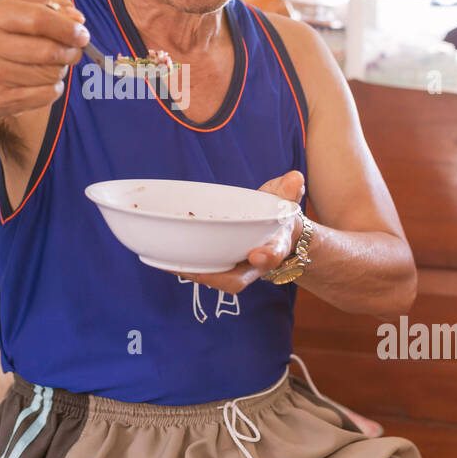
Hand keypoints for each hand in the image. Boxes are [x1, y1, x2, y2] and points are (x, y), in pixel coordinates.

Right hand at [0, 0, 88, 120]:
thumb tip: (77, 19)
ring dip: (60, 70)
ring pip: (51, 74)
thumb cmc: (2, 41)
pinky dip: (53, 88)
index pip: (38, 18)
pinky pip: (47, 94)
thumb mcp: (17, 12)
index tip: (83, 34)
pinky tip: (41, 82)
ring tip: (51, 65)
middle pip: (49, 51)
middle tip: (74, 51)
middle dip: (70, 52)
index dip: (67, 27)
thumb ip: (49, 5)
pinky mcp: (1, 99)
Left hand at [175, 170, 305, 293]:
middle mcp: (255, 264)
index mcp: (275, 246)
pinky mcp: (221, 267)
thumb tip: (294, 177)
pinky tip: (162, 257)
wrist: (275, 232)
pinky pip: (203, 271)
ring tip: (169, 263)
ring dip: (193, 272)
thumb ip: (289, 189)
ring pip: (216, 279)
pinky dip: (185, 266)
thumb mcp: (286, 198)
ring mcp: (237, 268)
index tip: (256, 255)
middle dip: (215, 276)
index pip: (273, 254)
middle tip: (190, 268)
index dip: (266, 256)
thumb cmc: (277, 214)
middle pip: (237, 279)